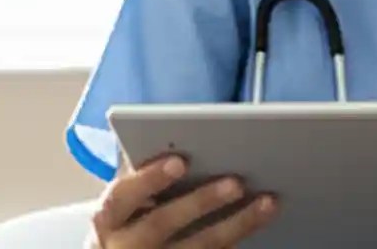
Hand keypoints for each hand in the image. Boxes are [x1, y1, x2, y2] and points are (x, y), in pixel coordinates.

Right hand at [88, 155, 277, 247]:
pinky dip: (238, 240)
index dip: (149, 178)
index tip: (180, 161)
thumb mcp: (126, 199)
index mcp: (108, 217)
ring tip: (268, 201)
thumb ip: (145, 174)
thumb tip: (185, 138)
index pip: (122, 196)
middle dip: (201, 201)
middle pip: (162, 224)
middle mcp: (125, 246)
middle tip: (237, 181)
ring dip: (237, 224)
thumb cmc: (130, 216)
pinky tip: (262, 222)